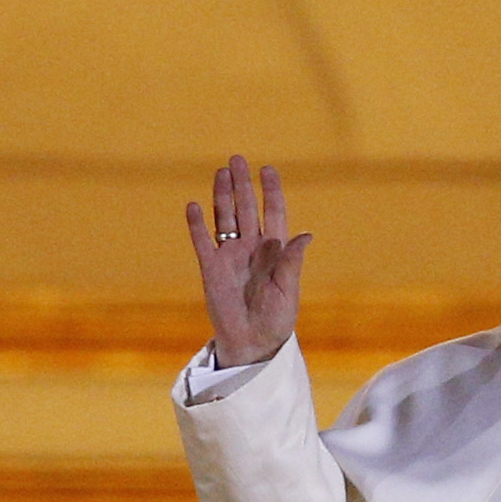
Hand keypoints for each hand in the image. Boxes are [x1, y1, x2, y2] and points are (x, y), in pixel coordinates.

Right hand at [185, 157, 311, 366]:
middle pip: (246, 209)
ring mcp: (230, 256)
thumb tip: (306, 235)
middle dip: (242, 184)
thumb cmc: (276, 319)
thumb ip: (292, 263)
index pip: (273, 214)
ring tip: (220, 173)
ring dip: (222, 196)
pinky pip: (202, 241)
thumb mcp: (288, 291)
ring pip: (225, 218)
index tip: (268, 169)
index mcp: (275, 251)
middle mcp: (252, 248)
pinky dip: (197, 224)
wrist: (252, 342)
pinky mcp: (211, 268)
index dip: (271, 192)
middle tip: (237, 159)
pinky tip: (194, 205)